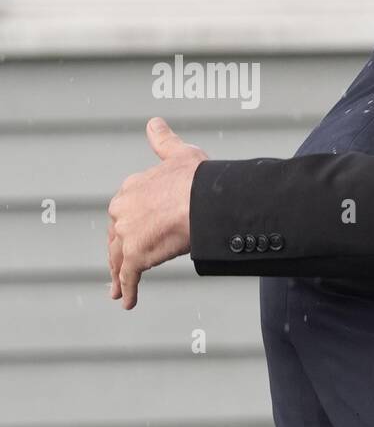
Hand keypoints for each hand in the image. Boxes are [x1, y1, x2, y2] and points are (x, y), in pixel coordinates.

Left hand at [107, 118, 207, 308]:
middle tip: (119, 264)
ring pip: (118, 258)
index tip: (131, 231)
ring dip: (118, 275)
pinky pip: (129, 278)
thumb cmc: (196, 177)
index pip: (123, 209)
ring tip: (117, 289)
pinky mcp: (135, 257)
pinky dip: (128, 291)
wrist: (202, 200)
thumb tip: (154, 124)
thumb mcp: (179, 153)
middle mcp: (122, 211)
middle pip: (116, 236)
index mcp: (131, 188)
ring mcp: (127, 235)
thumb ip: (163, 141)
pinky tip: (128, 302)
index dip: (128, 222)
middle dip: (117, 251)